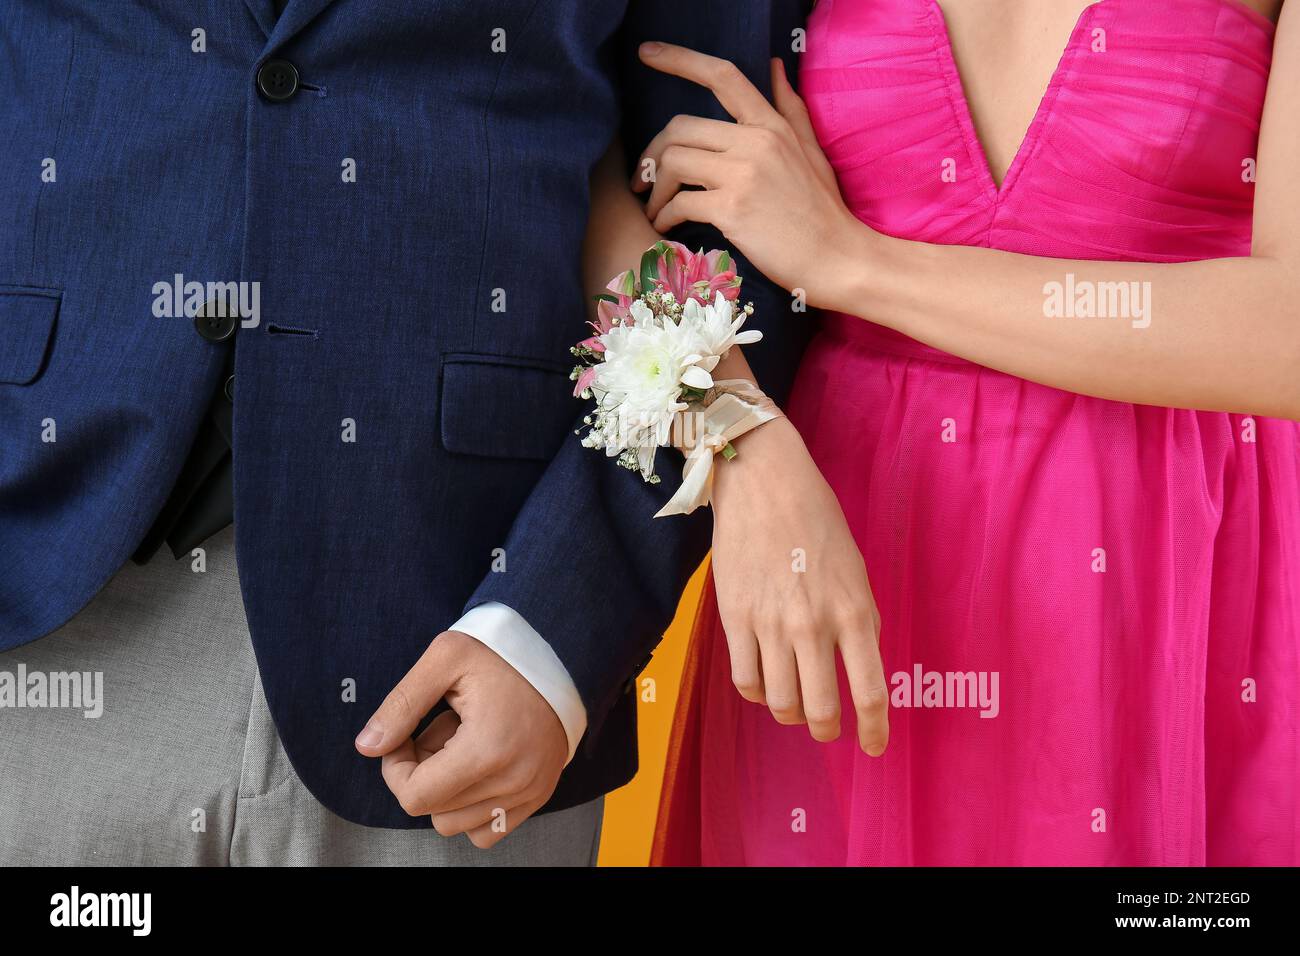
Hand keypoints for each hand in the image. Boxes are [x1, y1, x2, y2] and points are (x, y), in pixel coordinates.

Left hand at [355, 630, 568, 847]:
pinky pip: (487, 832)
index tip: (405, 737)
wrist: (561, 653)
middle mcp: (512, 780)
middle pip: (432, 811)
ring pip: (456, 825)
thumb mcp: (445, 660)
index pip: (415, 797)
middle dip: (421, 775)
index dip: (395, 769)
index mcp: (487, 749)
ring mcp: (529, 792)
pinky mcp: (538, 796)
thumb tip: (367, 746)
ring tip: (460, 746)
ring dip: (446, 792)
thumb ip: (402, 704)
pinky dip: (471, 810)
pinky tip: (477, 769)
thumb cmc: (501, 653)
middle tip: (435, 733)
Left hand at [633, 43, 864, 306]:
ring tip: (654, 208)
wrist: (837, 258)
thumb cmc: (823, 211)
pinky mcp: (733, 209)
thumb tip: (774, 66)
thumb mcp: (812, 151)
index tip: (646, 54)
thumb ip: (790, 109)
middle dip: (652, 153)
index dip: (680, 59)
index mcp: (772, 125)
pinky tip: (665, 228)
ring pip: (674, 162)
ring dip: (655, 188)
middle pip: (681, 127)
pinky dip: (665, 217)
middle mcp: (756, 141)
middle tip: (644, 178)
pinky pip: (681, 203)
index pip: (722, 76)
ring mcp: (744, 174)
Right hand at [711, 416, 887, 753]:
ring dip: (790, 714)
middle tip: (827, 731)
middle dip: (826, 731)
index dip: (874, 731)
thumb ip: (858, 622)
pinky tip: (764, 684)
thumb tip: (857, 670)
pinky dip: (757, 694)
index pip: (870, 692)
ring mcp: (771, 624)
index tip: (872, 747)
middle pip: (820, 710)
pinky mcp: (735, 618)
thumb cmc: (816, 521)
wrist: (765, 483)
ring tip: (794, 706)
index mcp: (855, 612)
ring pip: (780, 702)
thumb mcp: (856, 572)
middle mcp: (814, 625)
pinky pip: (745, 680)